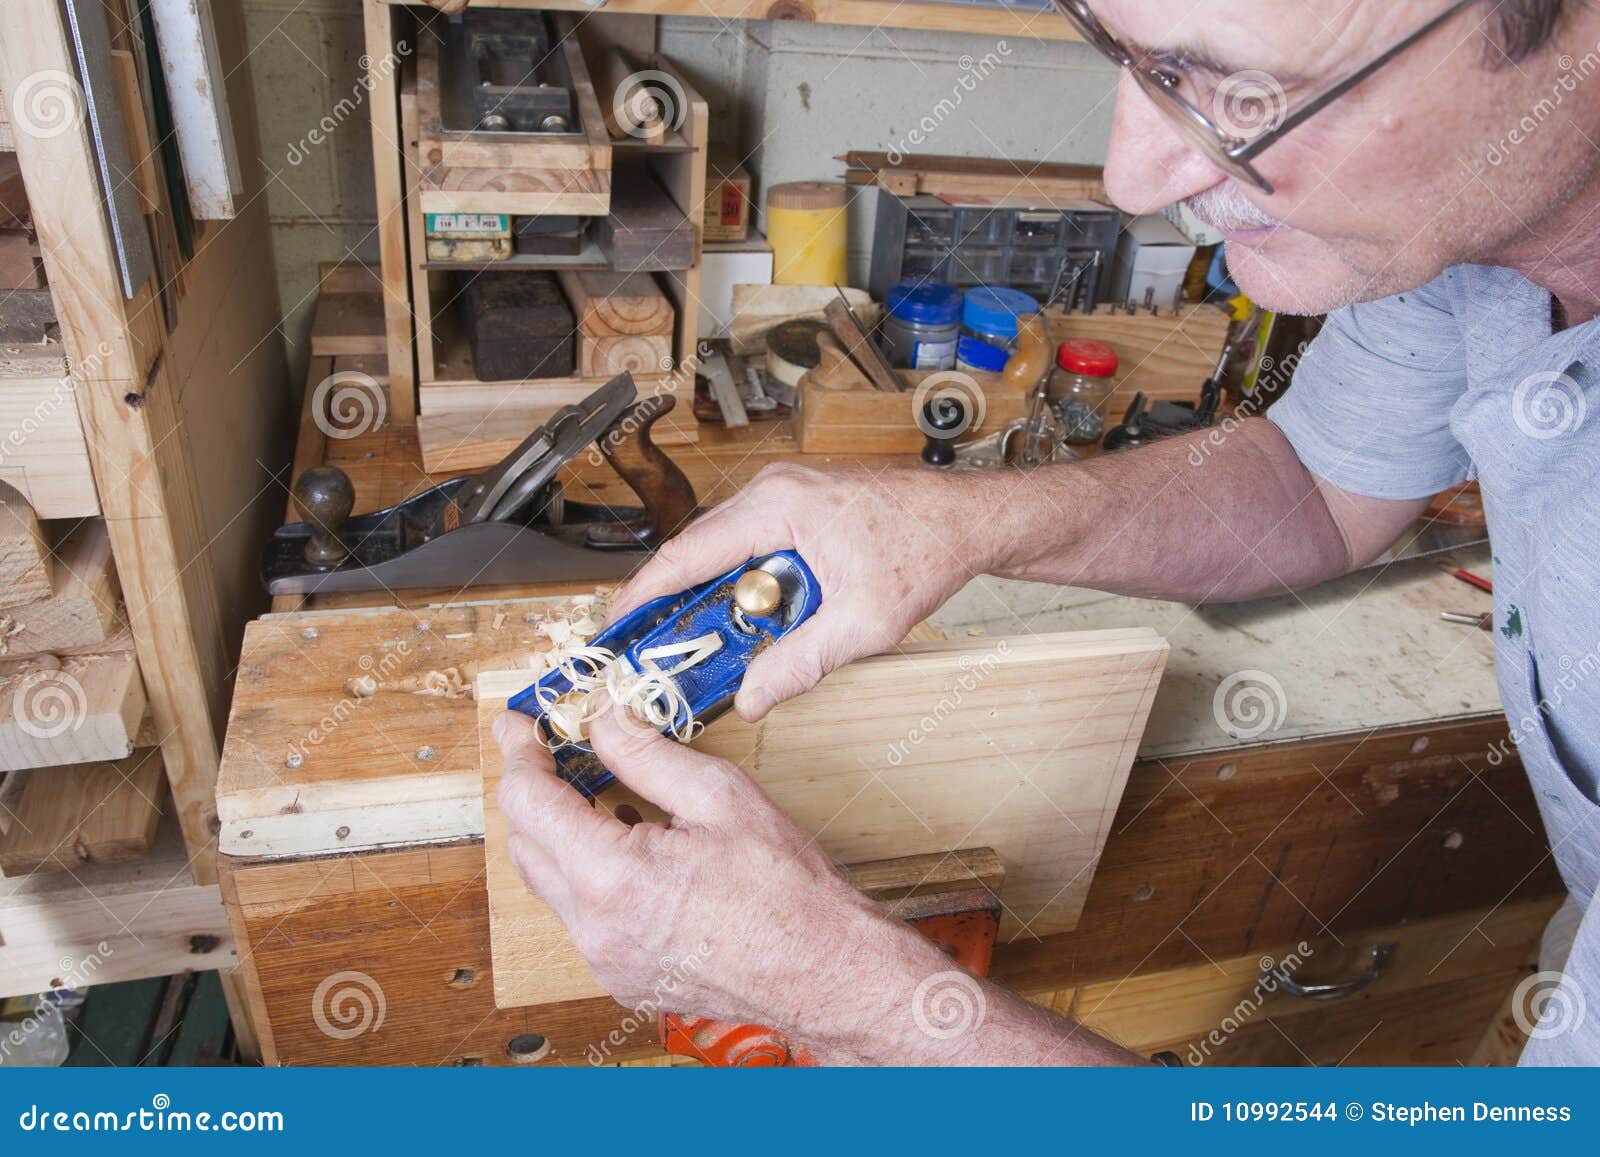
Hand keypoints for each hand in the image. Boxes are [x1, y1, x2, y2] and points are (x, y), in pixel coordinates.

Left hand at [492, 707, 1143, 1066]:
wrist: (826, 973)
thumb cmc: (789, 892)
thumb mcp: (719, 796)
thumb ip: (646, 754)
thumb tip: (603, 721)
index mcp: (613, 878)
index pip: (529, 804)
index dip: (521, 754)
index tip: (520, 725)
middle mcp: (595, 928)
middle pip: (526, 846)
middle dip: (534, 791)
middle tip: (558, 748)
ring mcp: (605, 960)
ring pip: (550, 882)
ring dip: (560, 832)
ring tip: (600, 790)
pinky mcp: (622, 976)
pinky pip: (581, 914)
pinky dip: (587, 872)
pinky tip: (628, 843)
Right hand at [606, 463, 1003, 720]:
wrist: (970, 520)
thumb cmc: (925, 552)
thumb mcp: (861, 623)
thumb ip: (799, 663)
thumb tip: (751, 697)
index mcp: (778, 506)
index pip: (687, 552)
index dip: (644, 593)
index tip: (616, 627)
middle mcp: (772, 491)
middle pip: (698, 552)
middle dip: (671, 603)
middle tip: (649, 649)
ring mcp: (785, 495)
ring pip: (724, 551)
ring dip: (710, 596)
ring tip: (694, 644)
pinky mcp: (798, 507)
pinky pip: (750, 546)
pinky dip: (739, 584)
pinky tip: (745, 622)